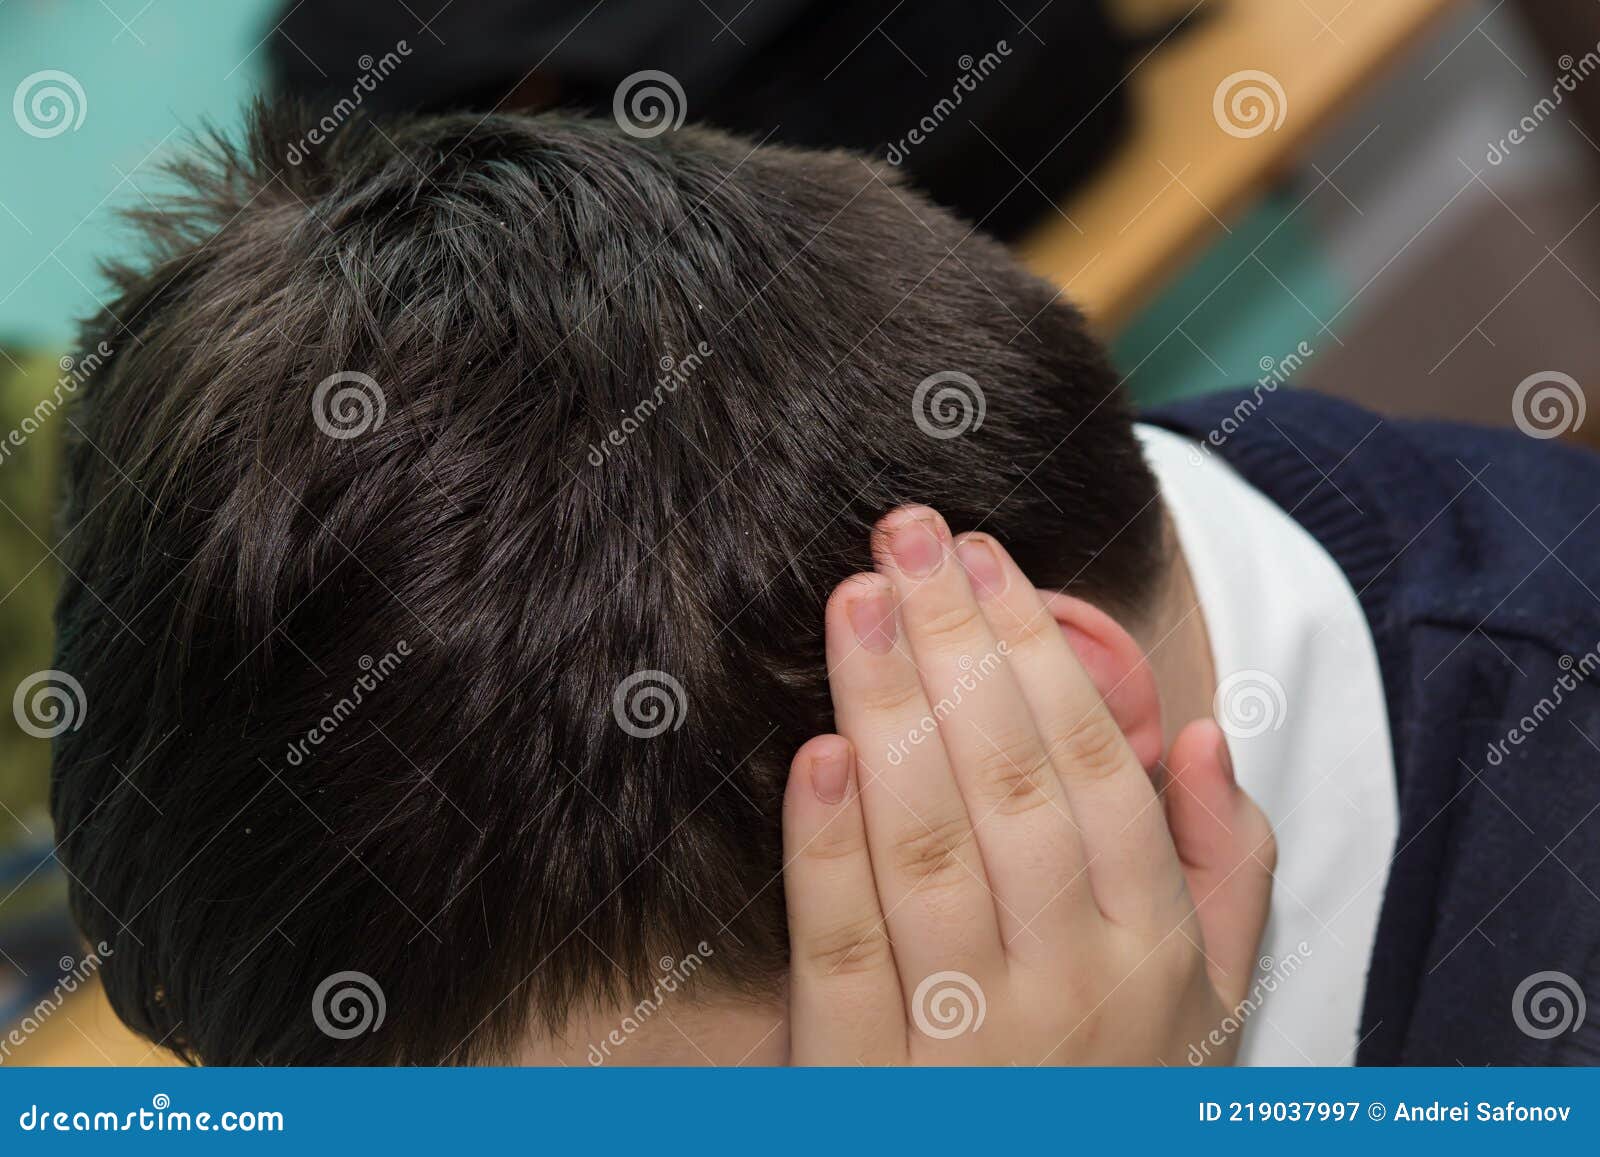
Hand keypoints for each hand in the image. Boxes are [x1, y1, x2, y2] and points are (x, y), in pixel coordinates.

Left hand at [783, 506, 1274, 1064]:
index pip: (1095, 770)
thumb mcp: (1216, 1002)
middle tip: (908, 535)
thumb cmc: (1123, 1093)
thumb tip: (1198, 736)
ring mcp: (968, 1037)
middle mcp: (1070, 985)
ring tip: (856, 603)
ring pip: (927, 847)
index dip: (1039, 655)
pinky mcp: (865, 1080)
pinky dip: (827, 851)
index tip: (990, 561)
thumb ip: (1223, 870)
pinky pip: (846, 952)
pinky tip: (815, 755)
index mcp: (1153, 949)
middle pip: (1008, 783)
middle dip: (957, 644)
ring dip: (889, 712)